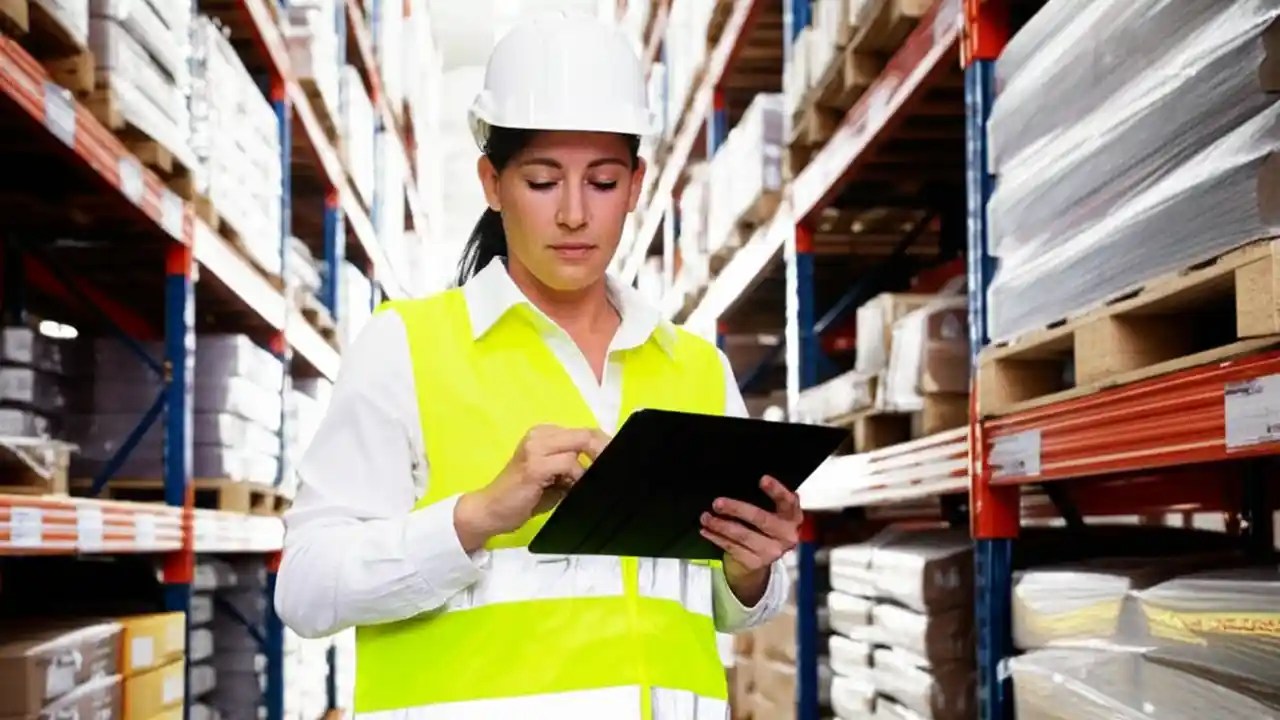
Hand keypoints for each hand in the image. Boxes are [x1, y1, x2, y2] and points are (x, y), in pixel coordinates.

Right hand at [455, 425, 609, 551]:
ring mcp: (536, 448)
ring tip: (596, 481)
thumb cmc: (522, 498)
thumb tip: (604, 468)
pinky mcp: (534, 465)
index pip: (584, 431)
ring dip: (593, 465)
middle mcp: (539, 435)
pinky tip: (577, 488)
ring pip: (580, 444)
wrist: (490, 511)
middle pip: (586, 434)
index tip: (619, 460)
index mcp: (544, 434)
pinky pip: (569, 463)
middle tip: (618, 469)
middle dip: (605, 451)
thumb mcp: (555, 480)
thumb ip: (575, 469)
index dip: (605, 445)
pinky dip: (579, 475)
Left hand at [700, 475, 801, 604]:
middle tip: (717, 503)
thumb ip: (764, 500)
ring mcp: (771, 551)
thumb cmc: (766, 525)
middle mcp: (786, 536)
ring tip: (706, 517)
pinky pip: (732, 547)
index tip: (762, 479)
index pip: (788, 501)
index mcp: (792, 517)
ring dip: (720, 525)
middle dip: (737, 509)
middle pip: (761, 519)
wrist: (764, 557)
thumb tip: (736, 482)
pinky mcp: (755, 563)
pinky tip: (706, 530)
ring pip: (742, 535)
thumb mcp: (772, 511)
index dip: (777, 490)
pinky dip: (717, 538)